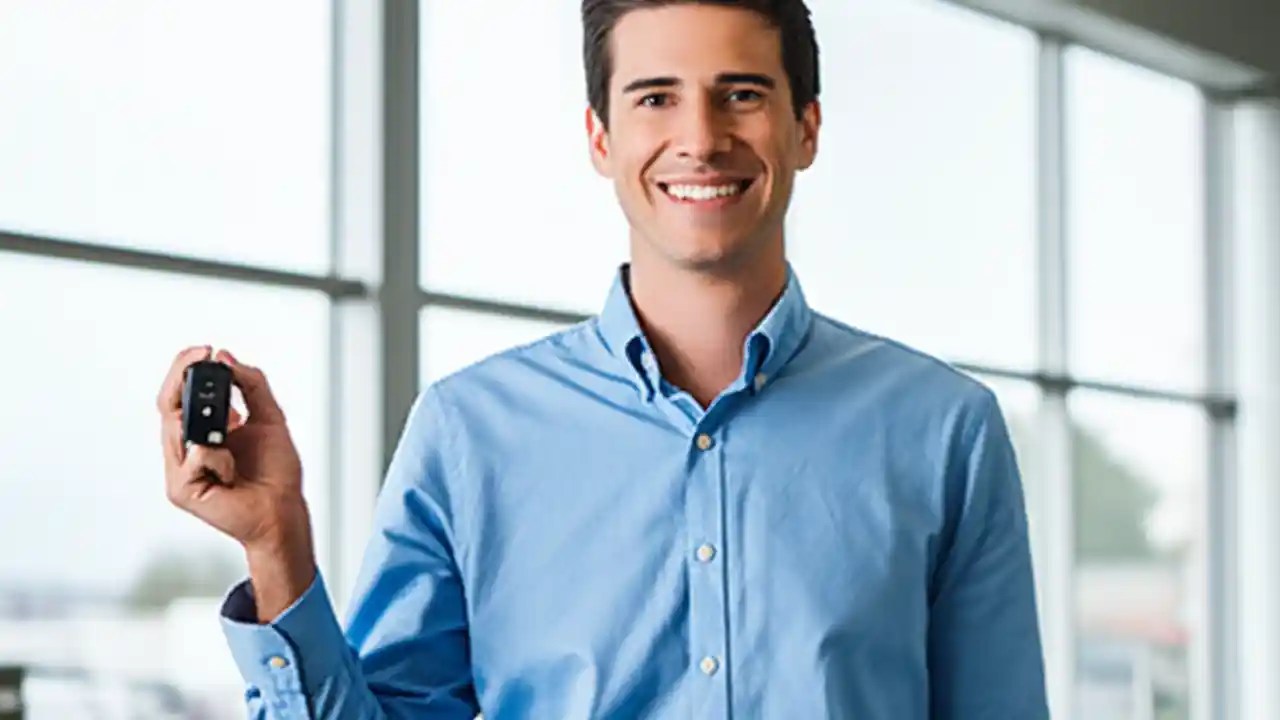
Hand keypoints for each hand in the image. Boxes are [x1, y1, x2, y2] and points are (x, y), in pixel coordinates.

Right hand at [157, 346, 314, 616]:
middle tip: (203, 357)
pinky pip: (196, 456)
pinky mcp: (181, 489)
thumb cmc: (276, 472)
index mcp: (202, 431)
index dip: (184, 368)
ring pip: (178, 427)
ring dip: (214, 426)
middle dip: (183, 376)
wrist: (283, 510)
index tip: (205, 349)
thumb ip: (251, 385)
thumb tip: (226, 357)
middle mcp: (185, 448)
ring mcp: (180, 470)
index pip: (179, 394)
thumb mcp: (269, 417)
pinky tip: (233, 474)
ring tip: (234, 433)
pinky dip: (221, 458)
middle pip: (167, 404)